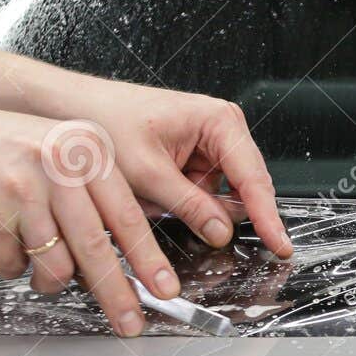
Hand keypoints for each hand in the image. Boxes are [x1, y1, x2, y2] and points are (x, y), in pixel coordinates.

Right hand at [0, 100, 192, 335]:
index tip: (165, 289)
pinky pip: (15, 266)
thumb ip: (92, 195)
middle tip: (131, 322)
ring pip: (57, 264)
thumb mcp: (55, 153)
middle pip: (97, 248)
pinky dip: (12, 265)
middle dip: (117, 294)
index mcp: (84, 147)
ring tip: (38, 265)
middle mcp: (56, 164)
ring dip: (50, 278)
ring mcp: (21, 189)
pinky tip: (2, 240)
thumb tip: (128, 256)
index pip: (127, 216)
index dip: (148, 260)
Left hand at [36, 84, 291, 259]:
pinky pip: (204, 194)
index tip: (280, 245)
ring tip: (156, 195)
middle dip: (221, 213)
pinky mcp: (198, 159)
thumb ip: (188, 205)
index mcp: (219, 121)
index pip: (254, 179)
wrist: (76, 109)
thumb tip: (221, 233)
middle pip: (245, 188)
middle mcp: (222, 130)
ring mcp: (212, 145)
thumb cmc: (106, 122)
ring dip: (195, 209)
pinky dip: (184, 204)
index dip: (267, 217)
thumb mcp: (146, 172)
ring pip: (223, 196)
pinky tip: (159, 195)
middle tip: (199, 230)